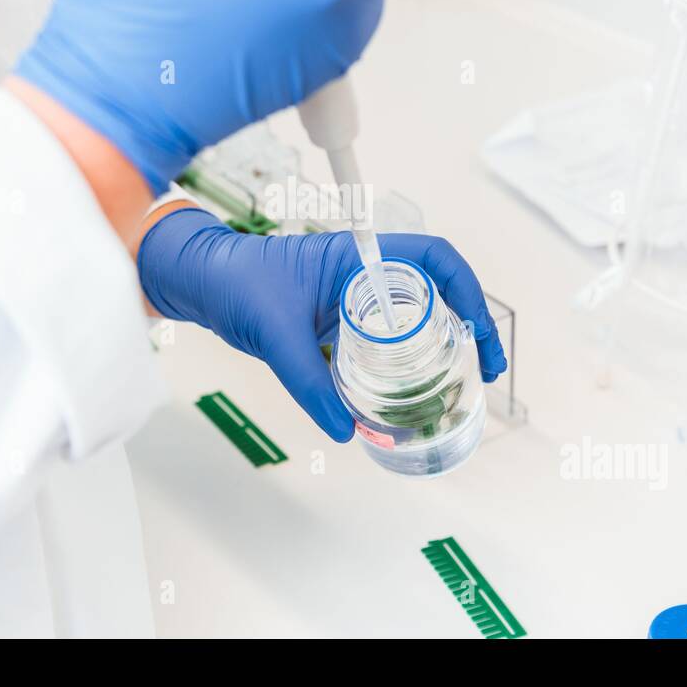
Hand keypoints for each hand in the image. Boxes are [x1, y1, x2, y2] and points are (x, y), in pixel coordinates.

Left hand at [137, 208, 507, 440]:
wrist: (199, 282)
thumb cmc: (234, 284)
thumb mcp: (275, 334)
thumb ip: (309, 382)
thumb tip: (344, 429)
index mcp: (359, 257)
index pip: (434, 258)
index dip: (467, 289)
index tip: (480, 331)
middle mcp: (364, 274)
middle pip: (436, 291)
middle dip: (470, 324)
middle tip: (487, 368)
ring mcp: (352, 298)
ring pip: (413, 316)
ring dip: (443, 343)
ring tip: (464, 382)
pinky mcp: (338, 322)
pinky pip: (383, 338)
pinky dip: (404, 361)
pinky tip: (411, 391)